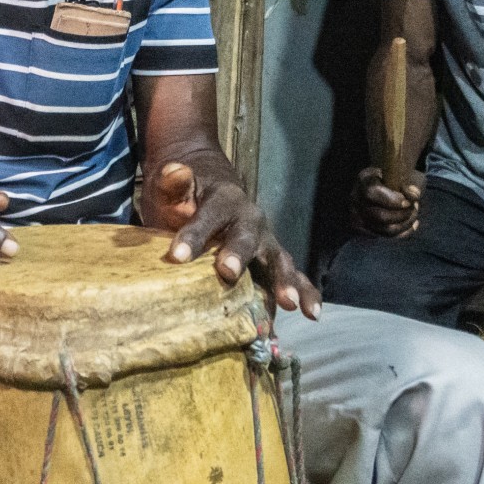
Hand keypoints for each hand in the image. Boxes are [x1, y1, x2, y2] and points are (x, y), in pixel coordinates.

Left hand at [152, 162, 321, 319]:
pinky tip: (311, 312)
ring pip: (278, 260)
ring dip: (283, 280)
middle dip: (239, 255)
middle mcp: (251, 220)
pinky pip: (294, 277)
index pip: (209, 216)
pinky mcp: (273, 262)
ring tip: (288, 302)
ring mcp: (266, 242)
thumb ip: (173, 182)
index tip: (178, 256)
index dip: (194, 235)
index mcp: (225, 200)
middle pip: (247, 237)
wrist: (206, 197)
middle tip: (229, 274)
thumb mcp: (171, 187)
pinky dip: (305, 293)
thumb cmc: (184, 198)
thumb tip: (175, 170)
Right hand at [350, 165, 422, 237]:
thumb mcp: (404, 175)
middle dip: (403, 215)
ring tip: (413, 214)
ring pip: (385, 229)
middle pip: (379, 216)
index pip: (372, 193)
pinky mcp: (362, 228)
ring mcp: (356, 215)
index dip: (392, 201)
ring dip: (405, 224)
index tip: (408, 202)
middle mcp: (356, 198)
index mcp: (364, 179)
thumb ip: (411, 184)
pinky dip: (403, 232)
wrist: (383, 182)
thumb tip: (413, 196)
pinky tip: (411, 224)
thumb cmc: (395, 177)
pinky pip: (385, 235)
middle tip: (414, 207)